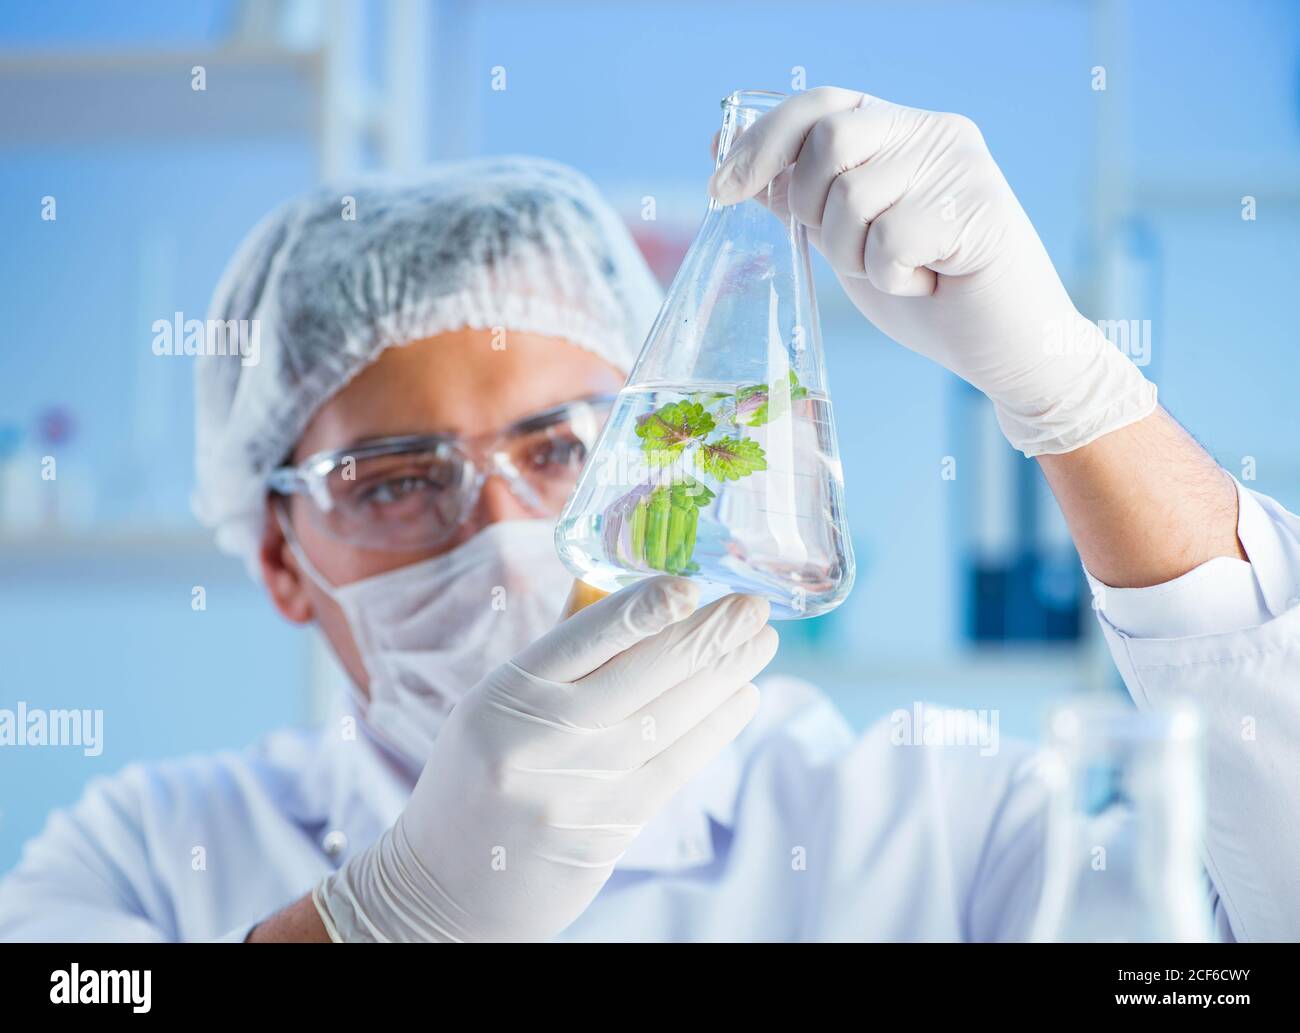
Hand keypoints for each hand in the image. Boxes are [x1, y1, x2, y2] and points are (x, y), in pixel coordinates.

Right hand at [314, 576, 775, 941]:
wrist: (445, 883)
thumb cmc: (479, 774)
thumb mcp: (496, 705)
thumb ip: (560, 655)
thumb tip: (633, 595)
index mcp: (505, 695)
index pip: (582, 638)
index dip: (642, 609)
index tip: (690, 584)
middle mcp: (540, 740)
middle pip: (640, 676)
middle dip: (706, 636)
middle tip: (752, 606)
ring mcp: (578, 789)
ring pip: (668, 719)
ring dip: (724, 675)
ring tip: (760, 643)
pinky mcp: (609, 829)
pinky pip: (676, 767)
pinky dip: (715, 727)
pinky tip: (742, 696)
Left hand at [709, 86, 1155, 456]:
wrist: (1005, 348)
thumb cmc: (929, 294)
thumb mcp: (847, 240)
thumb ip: (797, 196)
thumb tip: (723, 149)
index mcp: (900, 129)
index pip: (818, 105)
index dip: (762, 143)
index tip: (721, 190)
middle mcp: (934, 132)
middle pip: (828, 140)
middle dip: (813, 209)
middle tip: (849, 252)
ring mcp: (961, 166)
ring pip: (853, 195)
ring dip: (856, 255)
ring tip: (900, 272)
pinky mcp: (978, 209)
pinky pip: (891, 239)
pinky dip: (894, 278)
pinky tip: (928, 283)